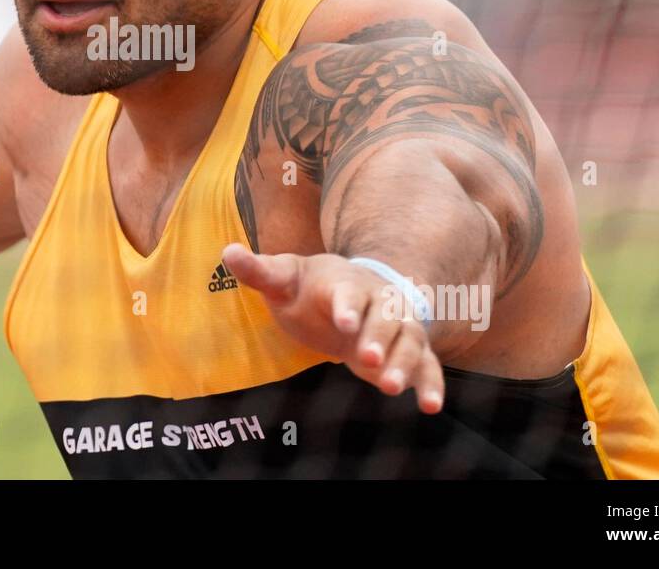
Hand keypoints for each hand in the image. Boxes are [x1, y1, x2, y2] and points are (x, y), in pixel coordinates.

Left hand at [222, 243, 443, 413]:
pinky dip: (431, 383)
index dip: (347, 306)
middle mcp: (379, 302)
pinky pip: (427, 365)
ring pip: (409, 342)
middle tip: (365, 359)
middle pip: (385, 317)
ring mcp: (398, 326)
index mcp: (345, 284)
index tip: (344, 321)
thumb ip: (260, 271)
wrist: (353, 289)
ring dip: (403, 363)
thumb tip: (227, 252)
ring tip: (390, 388)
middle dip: (377, 337)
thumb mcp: (284, 278)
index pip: (348, 293)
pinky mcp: (410, 351)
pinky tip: (430, 406)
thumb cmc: (311, 287)